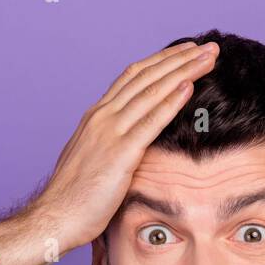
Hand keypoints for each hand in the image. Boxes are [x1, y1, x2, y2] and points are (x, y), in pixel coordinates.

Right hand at [0, 40, 218, 264]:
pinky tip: (190, 86)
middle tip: (208, 46)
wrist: (55, 218)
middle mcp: (102, 117)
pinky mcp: (119, 153)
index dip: (162, 62)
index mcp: (96, 117)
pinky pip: (150, 121)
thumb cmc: (75, 198)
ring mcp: (110, 132)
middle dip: (179, 59)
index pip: (133, 78)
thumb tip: (131, 145)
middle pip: (146, 77)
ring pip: (152, 91)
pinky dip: (171, 101)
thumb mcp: (95, 162)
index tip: (185, 52)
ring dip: (183, 71)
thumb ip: (112, 146)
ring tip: (209, 57)